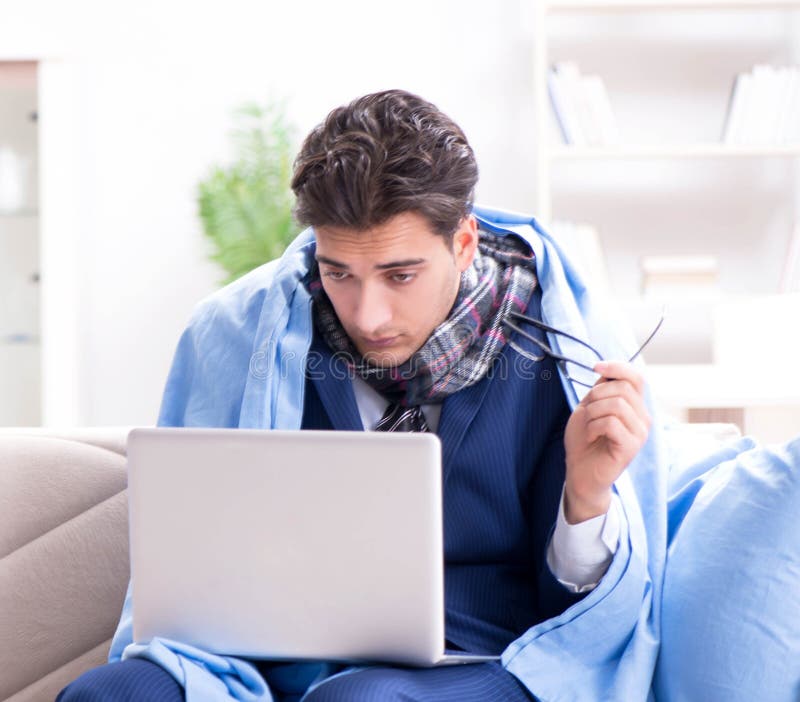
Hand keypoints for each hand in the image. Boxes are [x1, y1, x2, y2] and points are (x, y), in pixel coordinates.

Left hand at [562, 360, 650, 523]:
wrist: (580, 472)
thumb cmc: (584, 440)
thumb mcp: (589, 407)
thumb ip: (601, 389)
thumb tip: (606, 367)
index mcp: (634, 406)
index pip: (636, 376)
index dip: (617, 366)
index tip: (595, 367)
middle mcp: (642, 417)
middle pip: (622, 388)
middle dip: (595, 396)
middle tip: (587, 414)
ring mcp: (640, 432)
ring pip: (616, 404)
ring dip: (592, 413)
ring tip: (589, 428)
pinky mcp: (632, 446)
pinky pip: (611, 423)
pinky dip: (593, 427)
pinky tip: (591, 437)